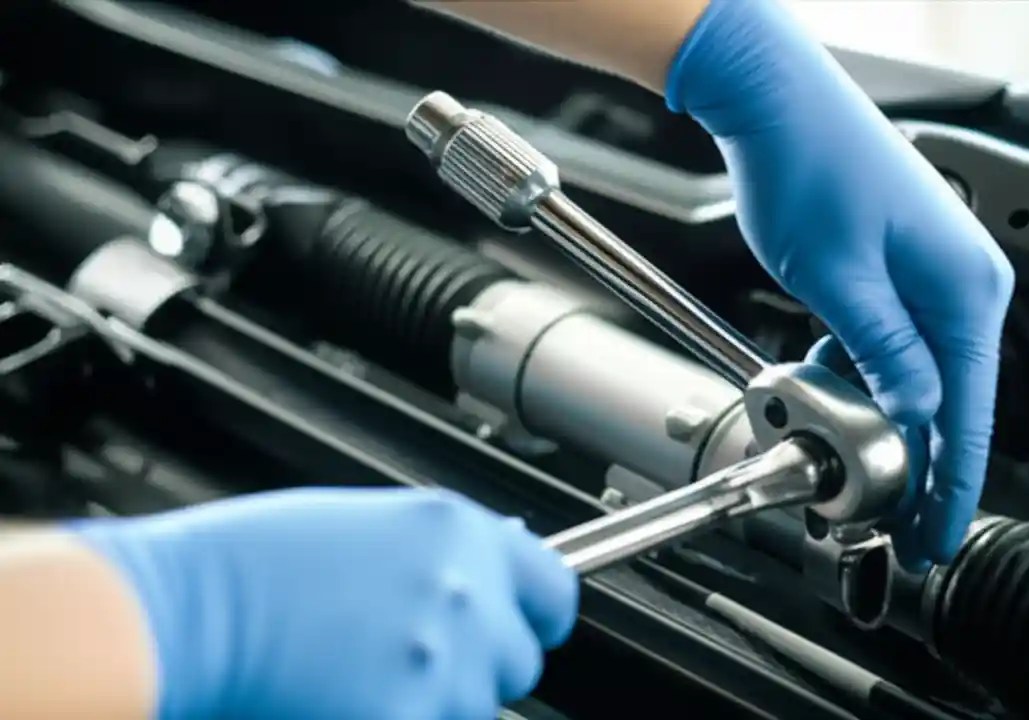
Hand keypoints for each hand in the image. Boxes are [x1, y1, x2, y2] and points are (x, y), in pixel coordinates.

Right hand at [69, 486, 577, 718]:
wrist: (186, 611)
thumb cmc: (253, 564)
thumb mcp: (369, 527)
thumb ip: (441, 557)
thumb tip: (481, 580)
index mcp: (459, 533)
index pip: (553, 590)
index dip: (533, 616)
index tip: (521, 629)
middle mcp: (466, 595)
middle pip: (520, 662)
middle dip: (477, 669)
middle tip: (410, 662)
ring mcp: (442, 663)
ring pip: (478, 710)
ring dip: (436, 704)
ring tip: (363, 680)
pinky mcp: (410, 717)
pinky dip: (403, 717)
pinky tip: (349, 701)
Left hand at [667, 0, 1013, 567]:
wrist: (774, 101)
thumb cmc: (807, 168)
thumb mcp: (839, 281)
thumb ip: (883, 357)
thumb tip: (916, 419)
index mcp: (965, 289)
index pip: (970, 414)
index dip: (952, 487)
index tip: (934, 537)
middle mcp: (963, 281)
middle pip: (952, 399)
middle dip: (920, 461)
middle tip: (895, 519)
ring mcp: (935, 273)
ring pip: (920, 373)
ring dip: (885, 415)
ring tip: (847, 451)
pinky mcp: (903, 268)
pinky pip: (897, 342)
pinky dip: (868, 373)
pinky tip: (835, 384)